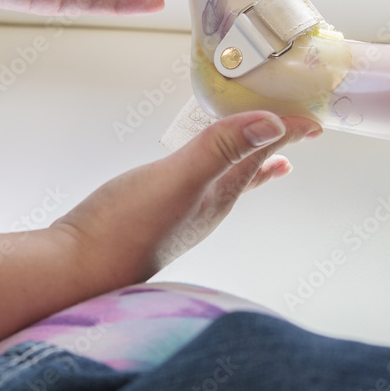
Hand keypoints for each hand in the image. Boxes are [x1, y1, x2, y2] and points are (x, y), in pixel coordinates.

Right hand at [52, 112, 321, 285]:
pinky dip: (208, 167)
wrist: (75, 269)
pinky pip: (194, 182)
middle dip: (273, 149)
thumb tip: (274, 123)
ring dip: (246, 159)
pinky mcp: (153, 213)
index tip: (313, 121)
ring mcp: (180, 212)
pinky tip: (196, 170)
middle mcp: (205, 206)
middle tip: (296, 134)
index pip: (262, 155)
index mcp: (219, 195)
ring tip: (266, 153)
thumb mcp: (180, 178)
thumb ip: (223, 148)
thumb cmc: (126, 228)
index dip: (288, 134)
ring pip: (224, 178)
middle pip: (250, 169)